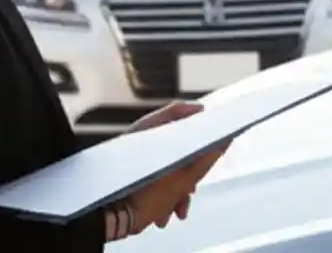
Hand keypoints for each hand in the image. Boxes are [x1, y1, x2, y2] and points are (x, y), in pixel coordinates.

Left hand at [121, 101, 230, 231]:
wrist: (107, 220)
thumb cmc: (142, 196)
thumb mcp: (182, 179)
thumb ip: (205, 158)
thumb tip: (224, 141)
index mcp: (149, 131)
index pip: (177, 111)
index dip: (198, 118)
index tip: (215, 128)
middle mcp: (139, 140)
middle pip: (176, 145)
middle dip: (189, 172)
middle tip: (193, 188)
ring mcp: (132, 157)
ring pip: (166, 165)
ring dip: (177, 189)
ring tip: (178, 210)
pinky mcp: (129, 173)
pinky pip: (153, 177)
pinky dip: (162, 193)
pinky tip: (165, 213)